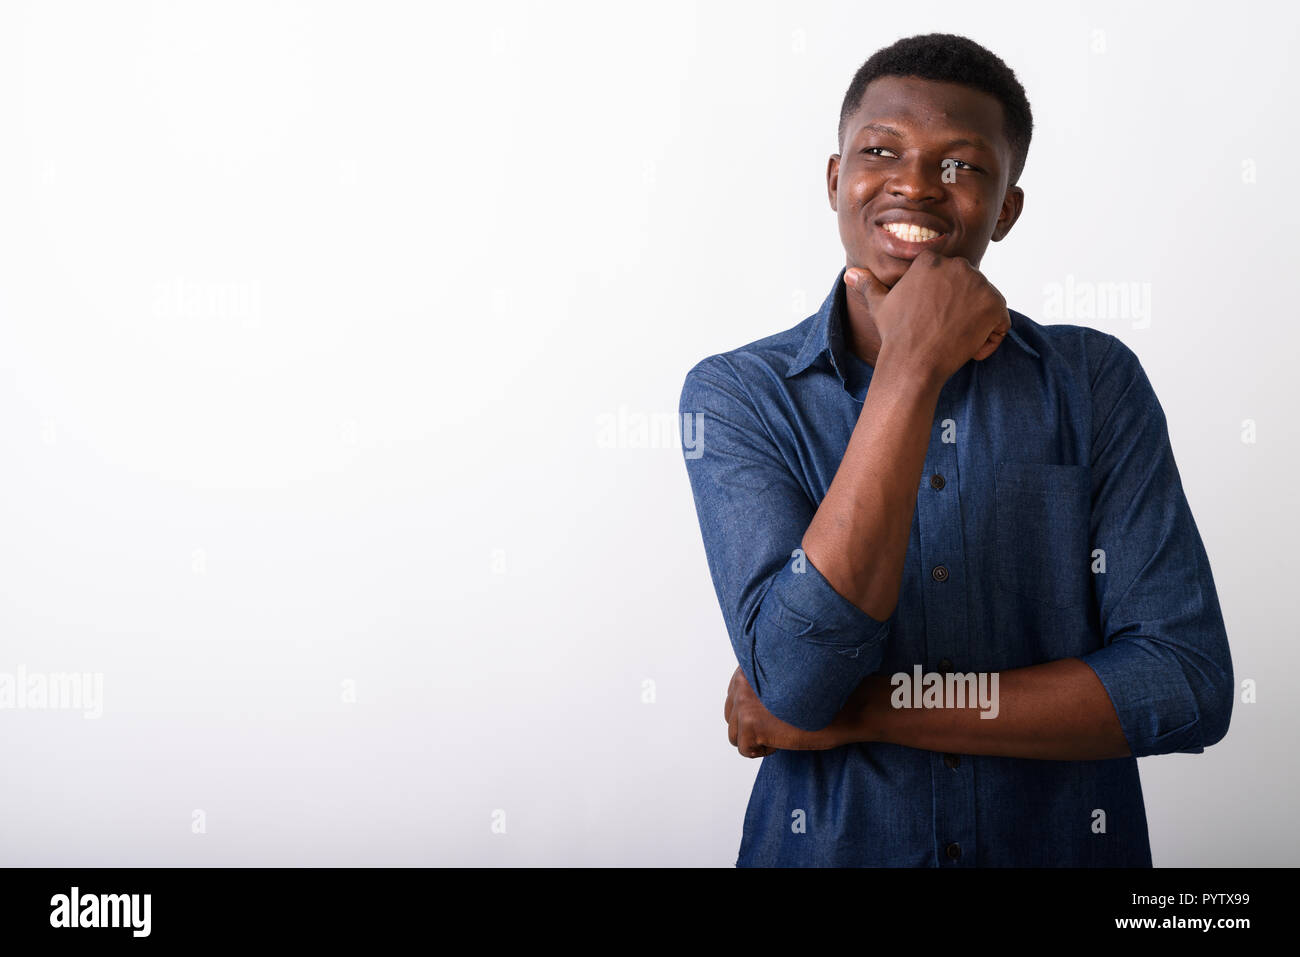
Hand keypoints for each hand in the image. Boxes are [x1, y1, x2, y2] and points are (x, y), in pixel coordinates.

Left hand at [724, 667, 848, 757]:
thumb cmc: (821, 696)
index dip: (754, 710)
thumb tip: (746, 706)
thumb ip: (761, 685)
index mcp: (750, 665)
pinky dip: (763, 751)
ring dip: (757, 739)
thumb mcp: (785, 681)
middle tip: (780, 724)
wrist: (845, 706)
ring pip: (734, 734)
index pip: (734, 695)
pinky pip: (744, 749)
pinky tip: (782, 740)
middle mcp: (742, 680)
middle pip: (731, 715)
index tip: (774, 713)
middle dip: (753, 726)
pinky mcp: (751, 723)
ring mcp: (744, 701)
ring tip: (781, 732)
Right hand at [845, 252, 1010, 386]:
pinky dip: (989, 340)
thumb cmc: (895, 334)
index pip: (951, 280)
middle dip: (962, 312)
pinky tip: (967, 348)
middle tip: (940, 332)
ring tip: (952, 340)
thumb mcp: (880, 306)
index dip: (943, 304)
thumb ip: (869, 285)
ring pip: (987, 307)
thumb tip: (850, 274)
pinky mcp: (995, 305)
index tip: (929, 321)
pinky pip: (1001, 324)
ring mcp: (980, 284)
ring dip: (975, 326)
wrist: (913, 362)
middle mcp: (958, 265)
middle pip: (972, 290)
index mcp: (932, 260)